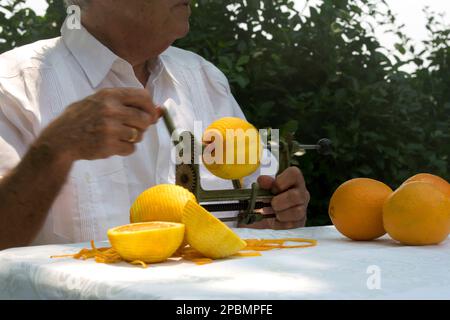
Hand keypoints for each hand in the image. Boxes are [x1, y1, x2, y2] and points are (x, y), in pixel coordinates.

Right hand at [36, 88, 161, 161]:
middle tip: (132, 128)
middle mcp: (111, 109)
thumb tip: (159, 111)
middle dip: (143, 126)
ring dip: (133, 138)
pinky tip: (113, 145)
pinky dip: (125, 149)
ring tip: (118, 136)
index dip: (150, 107)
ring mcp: (109, 128)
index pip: (143, 96)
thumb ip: (128, 104)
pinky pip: (131, 149)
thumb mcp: (100, 102)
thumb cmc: (82, 118)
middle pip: (145, 119)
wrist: (61, 138)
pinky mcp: (108, 145)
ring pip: (139, 135)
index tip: (149, 115)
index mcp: (109, 95)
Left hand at [242, 167, 309, 229]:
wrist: (264, 214)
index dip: (281, 182)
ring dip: (280, 213)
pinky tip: (272, 220)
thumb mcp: (263, 189)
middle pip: (296, 196)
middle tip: (270, 204)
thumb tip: (262, 180)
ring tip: (270, 213)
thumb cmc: (266, 196)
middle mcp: (302, 193)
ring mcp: (303, 208)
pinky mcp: (300, 222)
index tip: (273, 189)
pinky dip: (278, 223)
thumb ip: (264, 184)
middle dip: (279, 202)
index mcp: (294, 180)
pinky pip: (292, 224)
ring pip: (297, 212)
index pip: (294, 174)